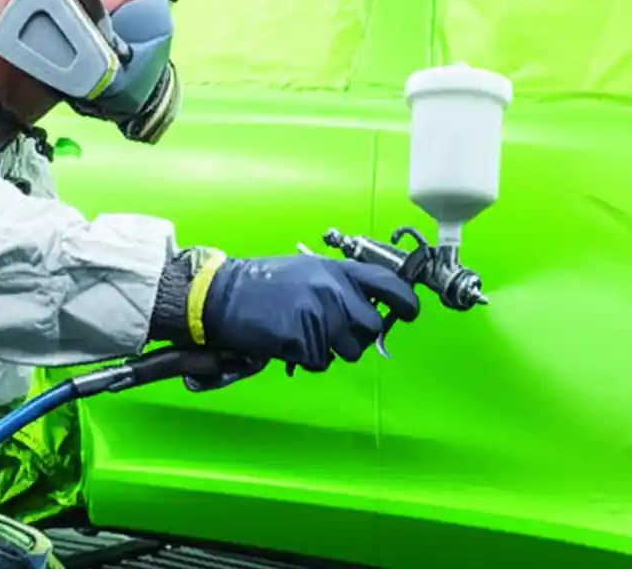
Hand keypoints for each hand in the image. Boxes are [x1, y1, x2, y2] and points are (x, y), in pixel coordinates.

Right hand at [201, 255, 419, 371]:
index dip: (405, 300)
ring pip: (347, 350)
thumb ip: (340, 286)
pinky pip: (318, 361)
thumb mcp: (307, 272)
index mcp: (335, 270)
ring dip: (329, 350)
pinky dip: (305, 360)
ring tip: (305, 337)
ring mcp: (318, 314)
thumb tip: (370, 308)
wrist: (221, 295)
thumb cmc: (264, 284)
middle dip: (356, 336)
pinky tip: (288, 344)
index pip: (386, 283)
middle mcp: (333, 290)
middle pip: (371, 327)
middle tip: (333, 334)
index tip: (410, 312)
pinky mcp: (301, 338)